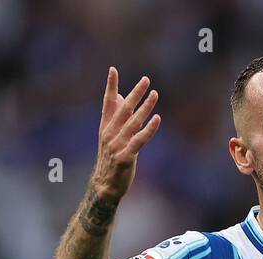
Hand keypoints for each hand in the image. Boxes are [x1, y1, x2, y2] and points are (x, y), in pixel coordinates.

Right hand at [92, 67, 161, 202]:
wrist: (105, 185)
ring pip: (134, 122)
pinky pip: (140, 140)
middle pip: (124, 109)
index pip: (108, 102)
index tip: (113, 70)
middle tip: (146, 79)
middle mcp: (110, 134)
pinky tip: (157, 118)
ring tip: (155, 94)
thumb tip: (124, 96)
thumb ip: (117, 117)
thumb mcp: (111, 137)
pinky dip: (149, 128)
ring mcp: (117, 145)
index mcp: (106, 127)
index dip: (111, 86)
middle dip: (135, 93)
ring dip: (145, 107)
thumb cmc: (111, 159)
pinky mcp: (126, 157)